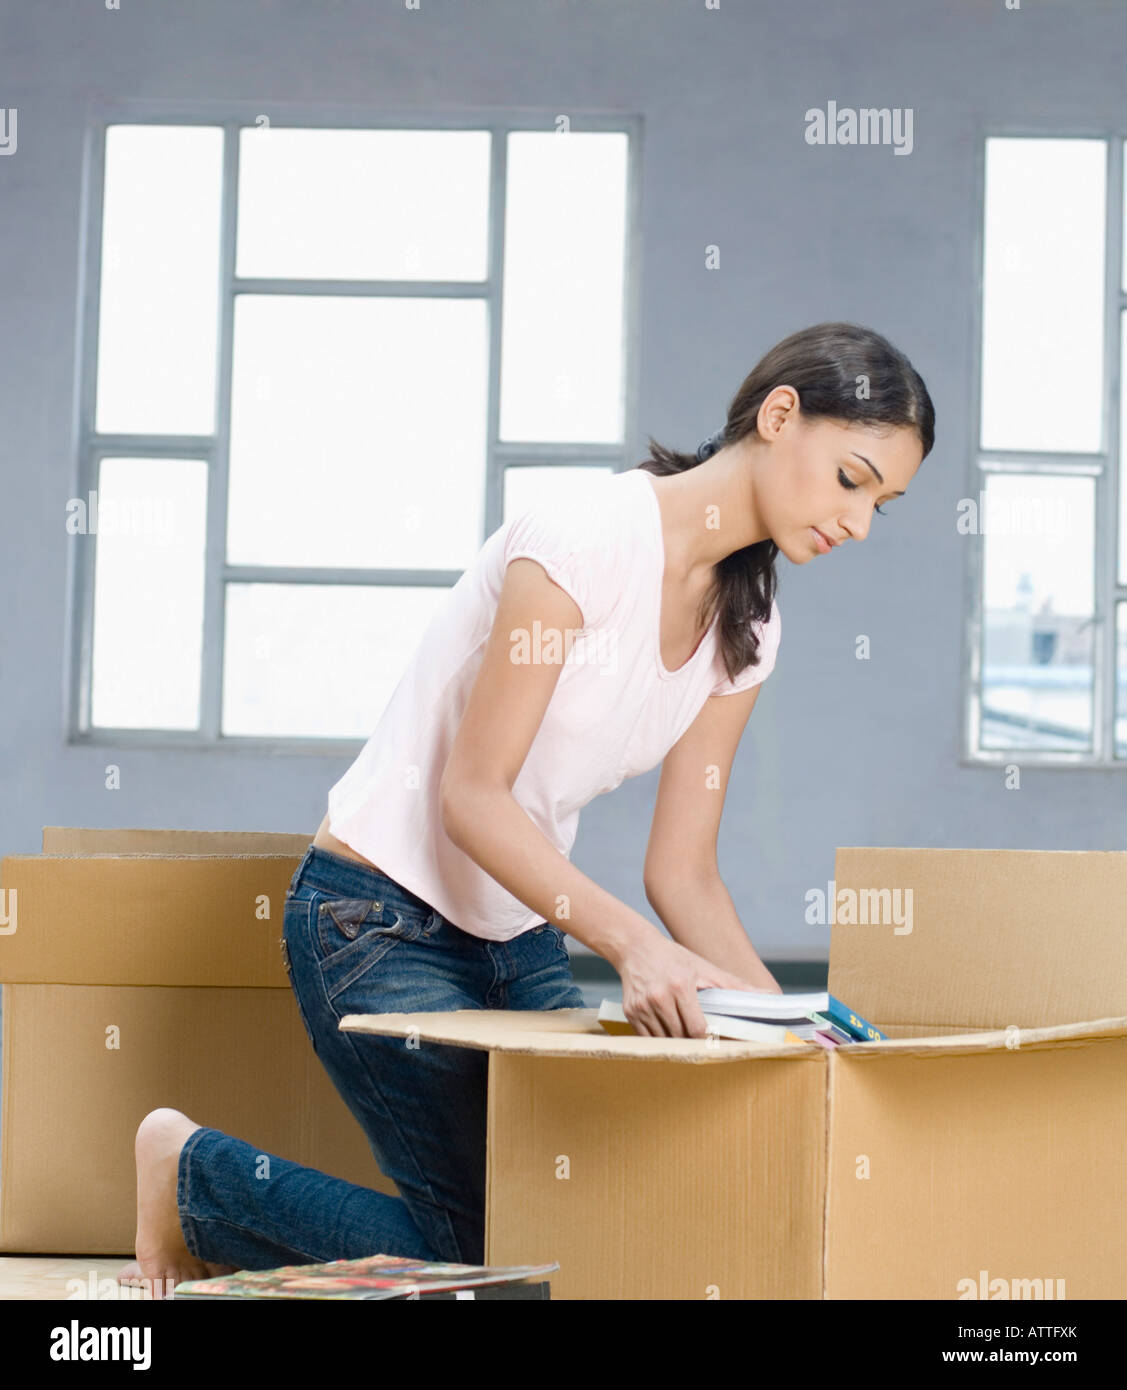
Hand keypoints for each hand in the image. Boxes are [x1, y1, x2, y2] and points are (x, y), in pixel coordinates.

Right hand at [616, 929, 776, 1037]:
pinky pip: (648, 1036)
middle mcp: (659, 997)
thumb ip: (735, 985)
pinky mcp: (630, 1012)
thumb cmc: (674, 958)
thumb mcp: (705, 968)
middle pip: (681, 1036)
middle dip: (692, 1042)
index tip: (715, 1043)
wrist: (635, 947)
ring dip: (676, 1042)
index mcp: (680, 986)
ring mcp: (642, 1006)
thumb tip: (767, 996)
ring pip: (664, 1040)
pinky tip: (666, 1028)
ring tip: (683, 1035)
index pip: (697, 1028)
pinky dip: (659, 1038)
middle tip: (702, 1043)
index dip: (707, 1039)